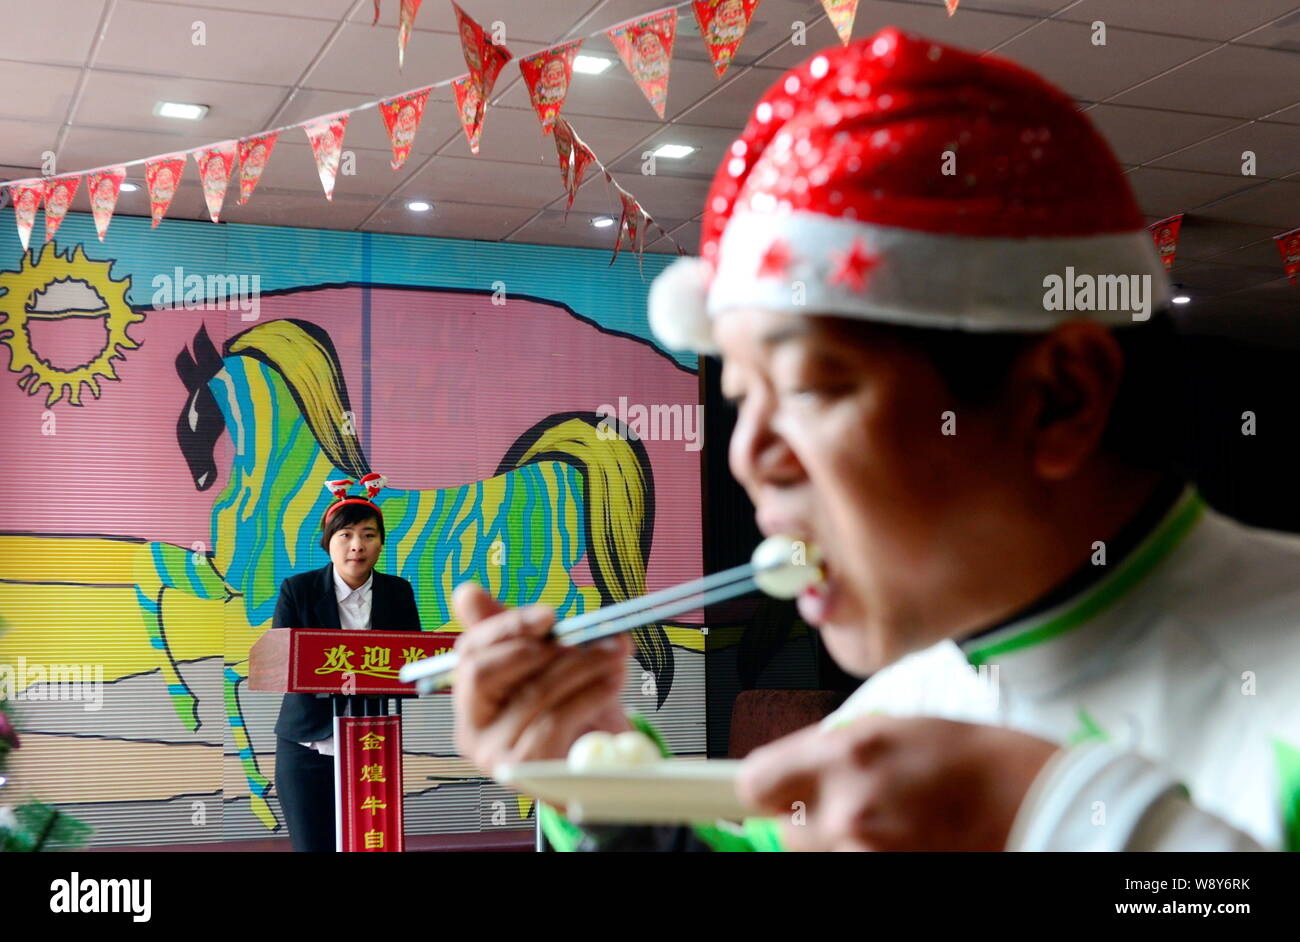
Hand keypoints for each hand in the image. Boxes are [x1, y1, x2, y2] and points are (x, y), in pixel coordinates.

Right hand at [450, 582, 632, 775]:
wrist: (597, 763)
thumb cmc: (567, 709)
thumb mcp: (545, 666)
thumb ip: (517, 631)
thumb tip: (467, 592)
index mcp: (471, 695)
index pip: (469, 652)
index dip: (506, 627)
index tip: (549, 615)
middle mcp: (471, 726)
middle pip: (483, 673)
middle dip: (539, 649)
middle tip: (586, 638)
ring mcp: (492, 752)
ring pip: (532, 694)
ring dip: (582, 666)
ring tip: (614, 653)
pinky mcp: (524, 769)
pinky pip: (555, 721)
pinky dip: (590, 695)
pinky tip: (612, 682)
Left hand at [735, 715, 1058, 850]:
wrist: (1035, 804)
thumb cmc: (972, 758)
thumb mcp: (890, 728)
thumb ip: (830, 751)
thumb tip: (787, 771)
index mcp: (847, 754)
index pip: (755, 784)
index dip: (766, 785)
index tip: (776, 787)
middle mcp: (848, 808)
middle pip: (785, 827)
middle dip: (812, 815)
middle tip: (856, 803)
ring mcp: (866, 853)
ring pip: (817, 854)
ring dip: (839, 842)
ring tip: (890, 825)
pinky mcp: (885, 880)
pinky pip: (846, 868)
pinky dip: (865, 857)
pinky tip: (901, 842)